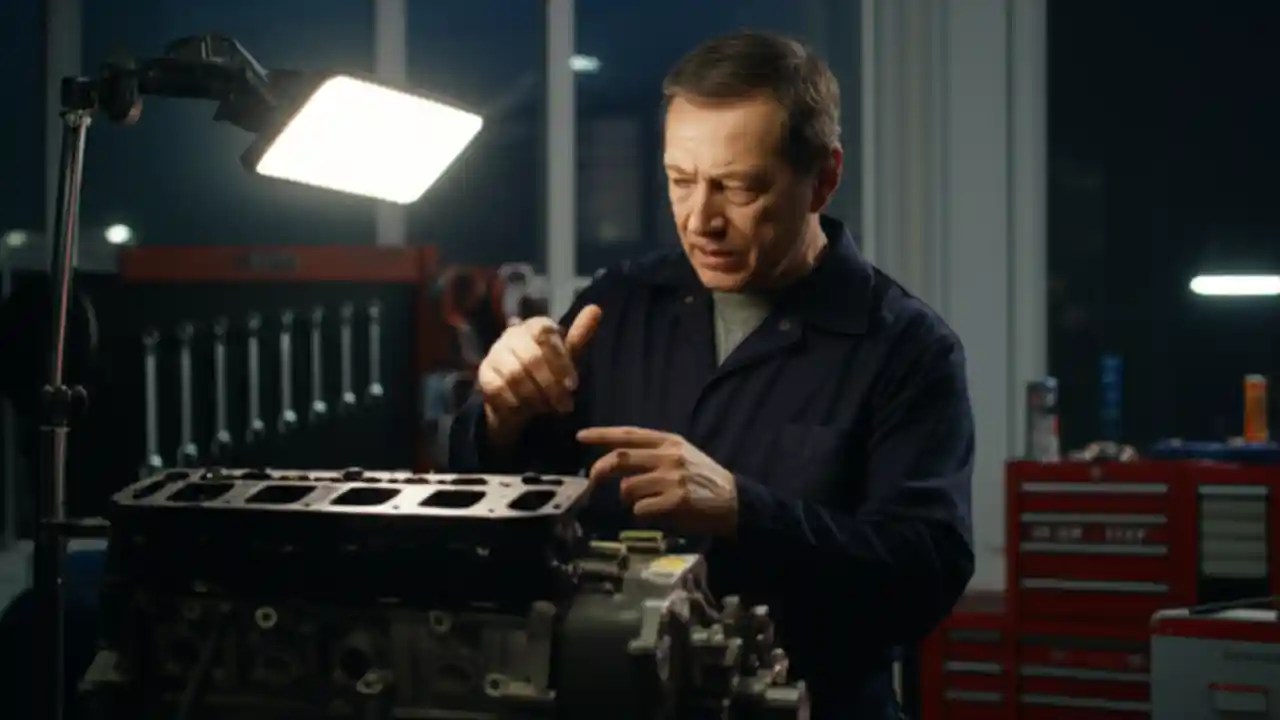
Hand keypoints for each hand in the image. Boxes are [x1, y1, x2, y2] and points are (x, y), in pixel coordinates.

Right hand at [478, 304, 601, 446]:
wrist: (518, 398)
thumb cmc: (547, 372)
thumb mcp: (566, 357)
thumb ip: (579, 335)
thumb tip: (596, 309)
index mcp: (535, 325)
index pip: (546, 334)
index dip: (561, 362)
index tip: (573, 385)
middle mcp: (512, 334)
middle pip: (531, 357)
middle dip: (550, 385)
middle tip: (564, 405)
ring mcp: (495, 353)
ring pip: (516, 375)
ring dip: (536, 396)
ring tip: (548, 408)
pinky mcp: (483, 373)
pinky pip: (500, 388)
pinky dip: (518, 402)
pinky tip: (528, 409)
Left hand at [577, 426, 737, 536]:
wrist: (735, 500)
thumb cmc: (704, 478)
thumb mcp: (682, 455)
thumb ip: (653, 453)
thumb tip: (617, 460)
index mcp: (669, 441)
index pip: (629, 434)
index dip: (602, 434)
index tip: (580, 436)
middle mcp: (668, 456)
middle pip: (620, 458)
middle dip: (600, 469)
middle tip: (593, 479)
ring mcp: (671, 478)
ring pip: (627, 487)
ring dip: (627, 498)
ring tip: (643, 501)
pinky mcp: (675, 500)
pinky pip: (640, 508)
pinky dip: (640, 513)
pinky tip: (655, 513)